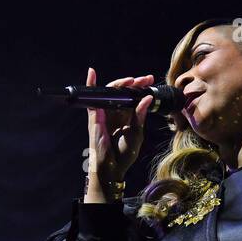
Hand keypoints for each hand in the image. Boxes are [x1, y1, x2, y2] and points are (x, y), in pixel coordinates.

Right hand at [86, 67, 153, 201]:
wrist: (112, 167)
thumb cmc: (124, 153)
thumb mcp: (137, 133)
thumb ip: (140, 115)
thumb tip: (147, 98)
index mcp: (126, 115)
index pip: (133, 97)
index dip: (141, 88)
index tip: (151, 81)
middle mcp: (115, 112)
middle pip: (123, 92)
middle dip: (134, 84)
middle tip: (146, 79)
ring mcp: (104, 113)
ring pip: (110, 92)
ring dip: (120, 83)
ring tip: (132, 80)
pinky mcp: (95, 117)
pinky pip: (91, 99)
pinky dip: (90, 85)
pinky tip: (92, 73)